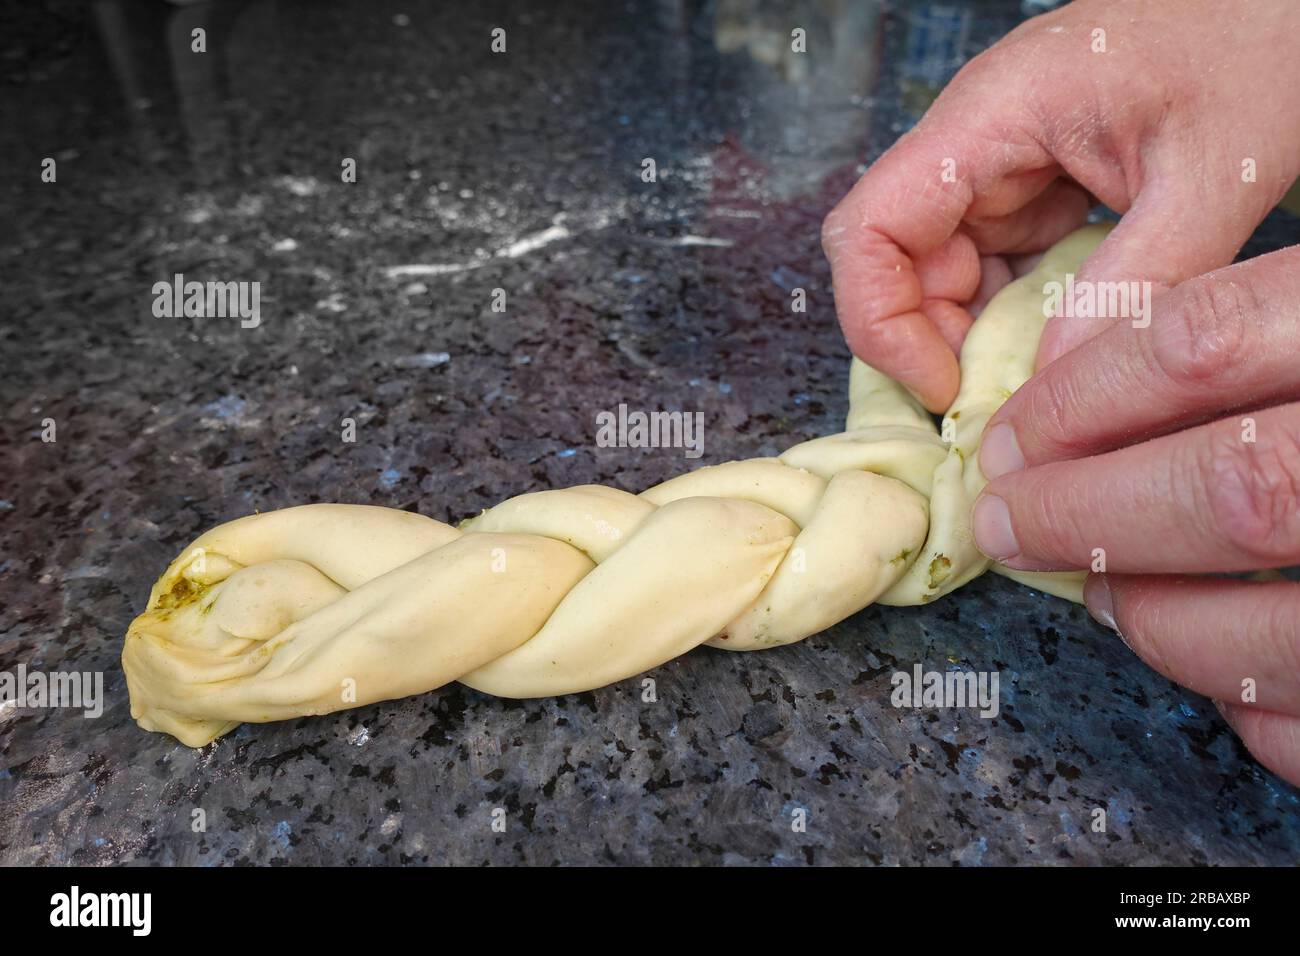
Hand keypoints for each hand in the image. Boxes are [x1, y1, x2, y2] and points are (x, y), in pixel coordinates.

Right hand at [822, 0, 1299, 411]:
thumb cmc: (1254, 42)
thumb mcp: (1210, 176)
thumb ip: (1134, 283)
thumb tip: (1056, 386)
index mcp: (990, 117)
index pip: (868, 230)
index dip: (880, 320)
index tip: (941, 385)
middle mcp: (976, 142)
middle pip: (898, 264)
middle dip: (936, 341)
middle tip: (1002, 400)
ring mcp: (1002, 165)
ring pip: (946, 275)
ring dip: (980, 336)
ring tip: (1043, 379)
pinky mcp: (1035, 187)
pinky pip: (997, 268)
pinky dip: (1018, 316)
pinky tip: (1067, 339)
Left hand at [972, 248, 1299, 784]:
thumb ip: (1264, 331)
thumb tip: (1088, 386)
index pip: (1203, 343)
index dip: (1077, 398)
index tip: (1010, 437)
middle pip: (1229, 489)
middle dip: (1085, 515)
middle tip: (1013, 521)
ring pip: (1272, 626)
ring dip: (1155, 619)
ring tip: (1102, 593)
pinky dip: (1252, 709)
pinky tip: (1214, 668)